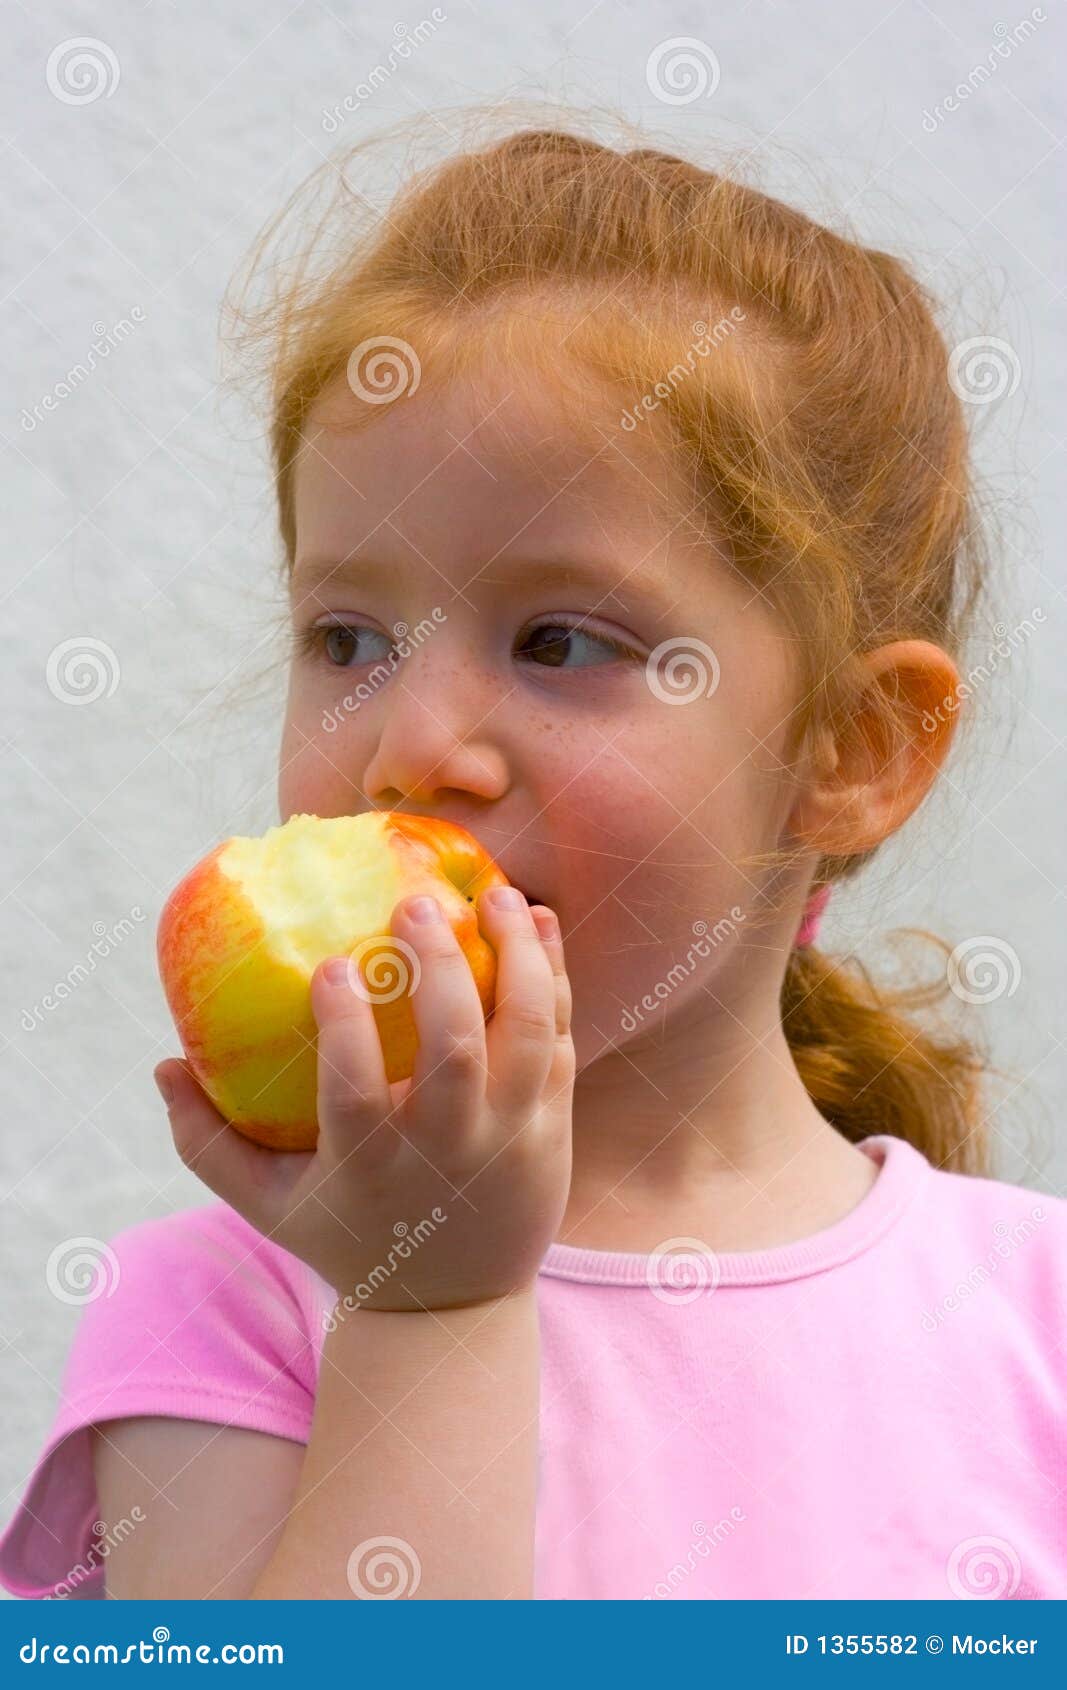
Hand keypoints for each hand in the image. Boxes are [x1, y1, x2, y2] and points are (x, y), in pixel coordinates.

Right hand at [154, 886, 574, 1312]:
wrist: (453, 1307)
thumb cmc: (348, 1237)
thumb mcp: (269, 1206)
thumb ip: (208, 1142)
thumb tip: (164, 1064)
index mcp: (373, 1168)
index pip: (355, 1092)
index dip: (345, 1024)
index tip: (335, 963)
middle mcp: (449, 1152)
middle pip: (455, 1051)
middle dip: (440, 967)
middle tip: (416, 904)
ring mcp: (511, 1140)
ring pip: (526, 1034)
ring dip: (517, 956)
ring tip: (493, 893)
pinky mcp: (553, 1129)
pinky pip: (560, 1041)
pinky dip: (554, 978)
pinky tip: (536, 923)